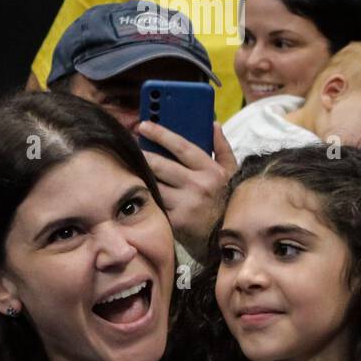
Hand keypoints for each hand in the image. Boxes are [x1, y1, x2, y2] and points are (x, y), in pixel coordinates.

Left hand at [138, 121, 236, 258]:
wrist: (227, 236)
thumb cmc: (227, 200)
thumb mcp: (231, 173)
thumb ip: (222, 148)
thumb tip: (213, 124)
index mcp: (211, 171)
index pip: (182, 147)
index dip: (161, 134)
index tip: (144, 126)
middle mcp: (198, 185)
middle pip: (160, 164)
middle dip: (142, 153)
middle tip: (129, 146)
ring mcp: (186, 203)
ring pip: (153, 183)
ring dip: (139, 174)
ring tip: (128, 166)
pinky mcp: (175, 220)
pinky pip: (154, 202)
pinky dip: (144, 195)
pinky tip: (135, 190)